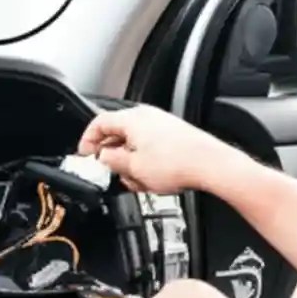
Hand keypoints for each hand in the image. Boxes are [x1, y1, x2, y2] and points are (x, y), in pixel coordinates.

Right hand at [77, 105, 236, 193]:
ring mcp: (162, 125)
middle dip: (113, 156)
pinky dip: (145, 161)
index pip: (98, 123)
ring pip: (134, 143)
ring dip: (130, 163)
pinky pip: (150, 147)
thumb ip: (111, 161)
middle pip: (117, 134)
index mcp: (132, 119)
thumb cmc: (178, 163)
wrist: (211, 165)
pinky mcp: (174, 136)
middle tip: (113, 173)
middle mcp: (147, 117)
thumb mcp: (133, 168)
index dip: (87, 141)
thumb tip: (103, 157)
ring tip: (138, 181)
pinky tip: (152, 178)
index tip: (86, 156)